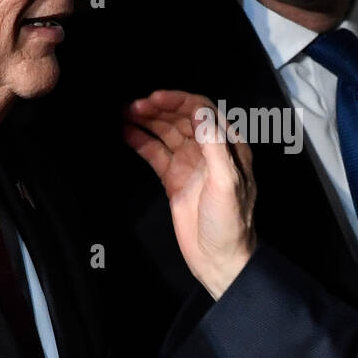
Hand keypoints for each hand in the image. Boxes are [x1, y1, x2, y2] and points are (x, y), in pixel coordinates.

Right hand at [123, 90, 256, 299]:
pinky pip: (156, 153)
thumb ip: (215, 147)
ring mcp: (190, 163)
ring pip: (166, 133)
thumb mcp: (227, 183)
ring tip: (125, 112)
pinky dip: (141, 141)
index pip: (203, 112)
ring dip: (147, 121)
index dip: (179, 101)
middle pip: (181, 118)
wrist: (219, 259)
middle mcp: (209, 150)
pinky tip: (127, 132)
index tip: (155, 97)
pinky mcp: (174, 178)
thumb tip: (200, 113)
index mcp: (229, 147)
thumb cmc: (231, 223)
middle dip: (159, 109)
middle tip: (134, 105)